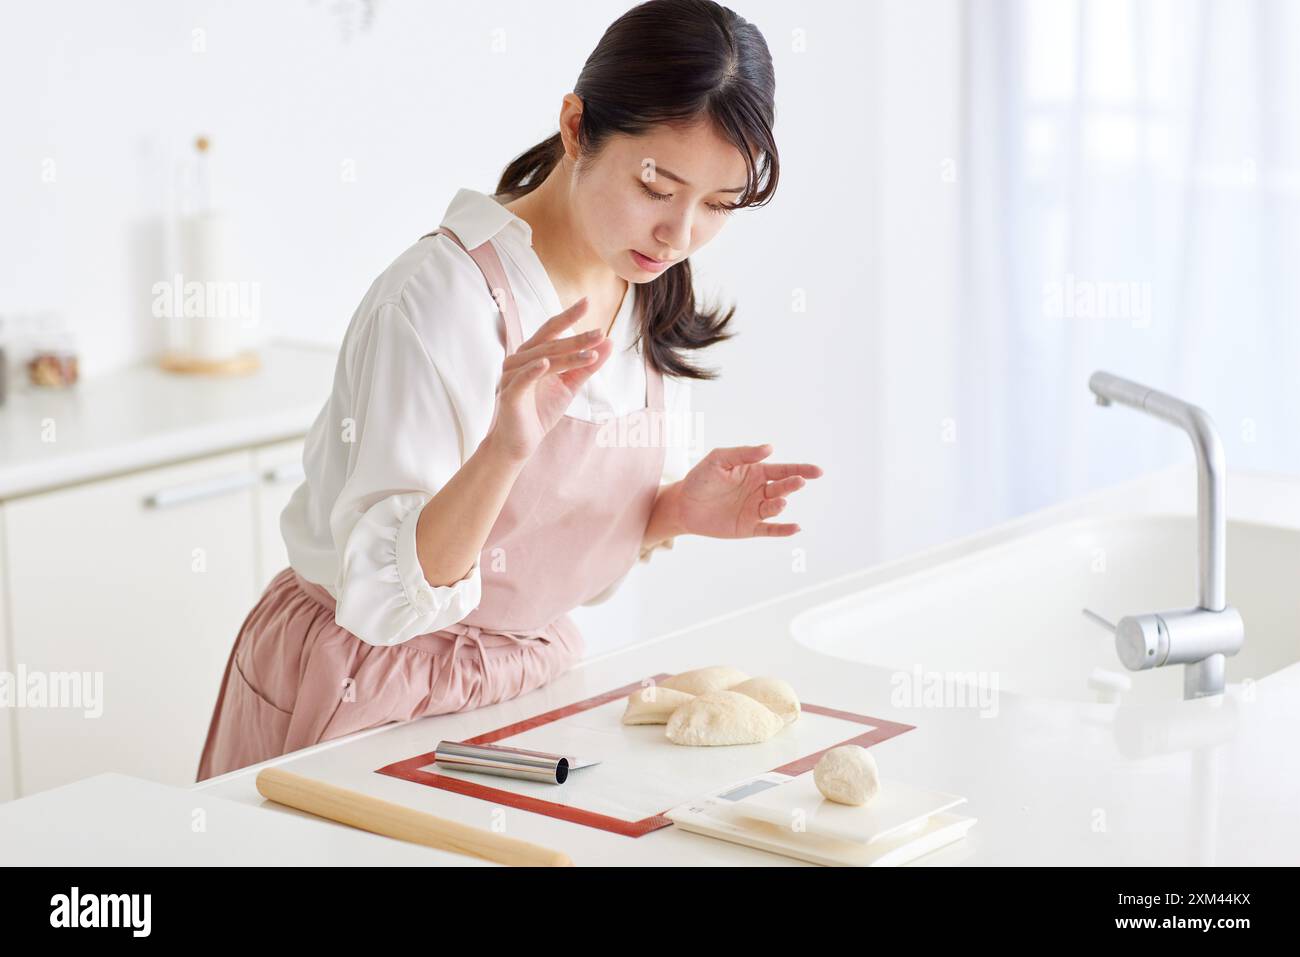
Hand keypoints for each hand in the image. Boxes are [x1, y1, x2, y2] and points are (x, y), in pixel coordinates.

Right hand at [487, 297, 613, 462]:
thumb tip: (609, 342)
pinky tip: (546, 364)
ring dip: (566, 356)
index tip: (587, 301)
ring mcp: (511, 376)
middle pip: (550, 344)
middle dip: (576, 338)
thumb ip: (587, 365)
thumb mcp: (570, 386)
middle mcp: (519, 360)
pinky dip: (533, 370)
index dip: (569, 316)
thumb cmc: (541, 410)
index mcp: (531, 354)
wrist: (520, 442)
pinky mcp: (509, 395)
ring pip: (541, 360)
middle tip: (600, 333)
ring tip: (590, 354)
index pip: (551, 330)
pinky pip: (522, 379)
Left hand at [670, 444, 822, 537]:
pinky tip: (795, 528)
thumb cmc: (701, 478)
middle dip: (792, 484)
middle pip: (782, 488)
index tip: (817, 471)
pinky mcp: (748, 528)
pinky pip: (769, 530)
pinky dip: (783, 530)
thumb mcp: (719, 459)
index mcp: (757, 472)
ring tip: (780, 502)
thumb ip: (743, 454)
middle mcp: (760, 491)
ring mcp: (755, 510)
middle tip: (799, 481)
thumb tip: (770, 448)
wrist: (683, 505)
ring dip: (781, 505)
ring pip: (775, 508)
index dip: (801, 469)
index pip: (783, 470)